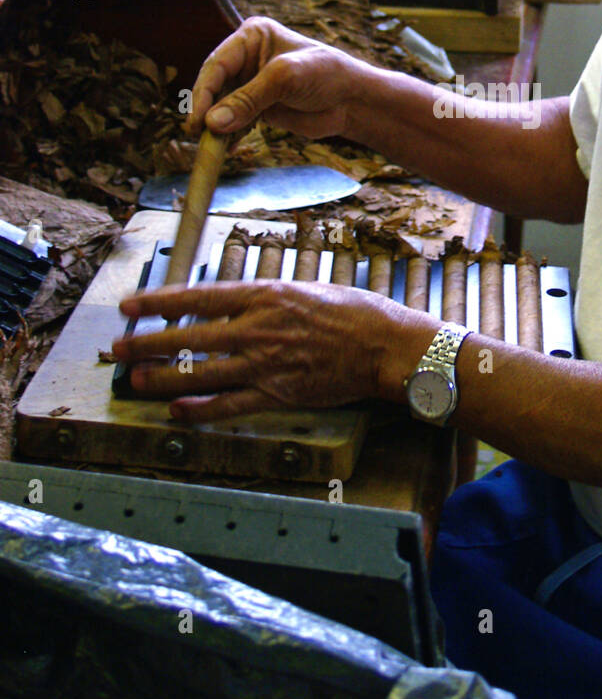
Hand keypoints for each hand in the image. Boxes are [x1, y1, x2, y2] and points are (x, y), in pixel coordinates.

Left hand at [112, 279, 434, 422]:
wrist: (386, 346)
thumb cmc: (354, 312)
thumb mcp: (308, 288)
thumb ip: (269, 297)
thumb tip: (238, 301)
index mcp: (266, 295)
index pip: (198, 298)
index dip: (159, 302)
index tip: (130, 307)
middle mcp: (259, 328)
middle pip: (190, 337)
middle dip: (148, 343)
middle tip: (119, 348)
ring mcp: (266, 363)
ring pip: (201, 372)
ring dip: (163, 378)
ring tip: (134, 381)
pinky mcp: (278, 393)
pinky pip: (230, 404)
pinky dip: (200, 409)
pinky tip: (177, 411)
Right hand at [186, 16, 365, 139]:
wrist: (352, 100)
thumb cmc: (326, 75)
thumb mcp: (285, 79)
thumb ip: (248, 100)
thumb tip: (213, 123)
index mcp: (251, 37)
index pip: (217, 64)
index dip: (204, 92)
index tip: (198, 119)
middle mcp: (247, 58)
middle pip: (215, 86)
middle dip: (207, 111)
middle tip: (199, 135)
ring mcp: (251, 83)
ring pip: (221, 106)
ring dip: (216, 126)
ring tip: (210, 147)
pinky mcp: (258, 106)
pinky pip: (235, 121)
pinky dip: (229, 135)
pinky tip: (225, 148)